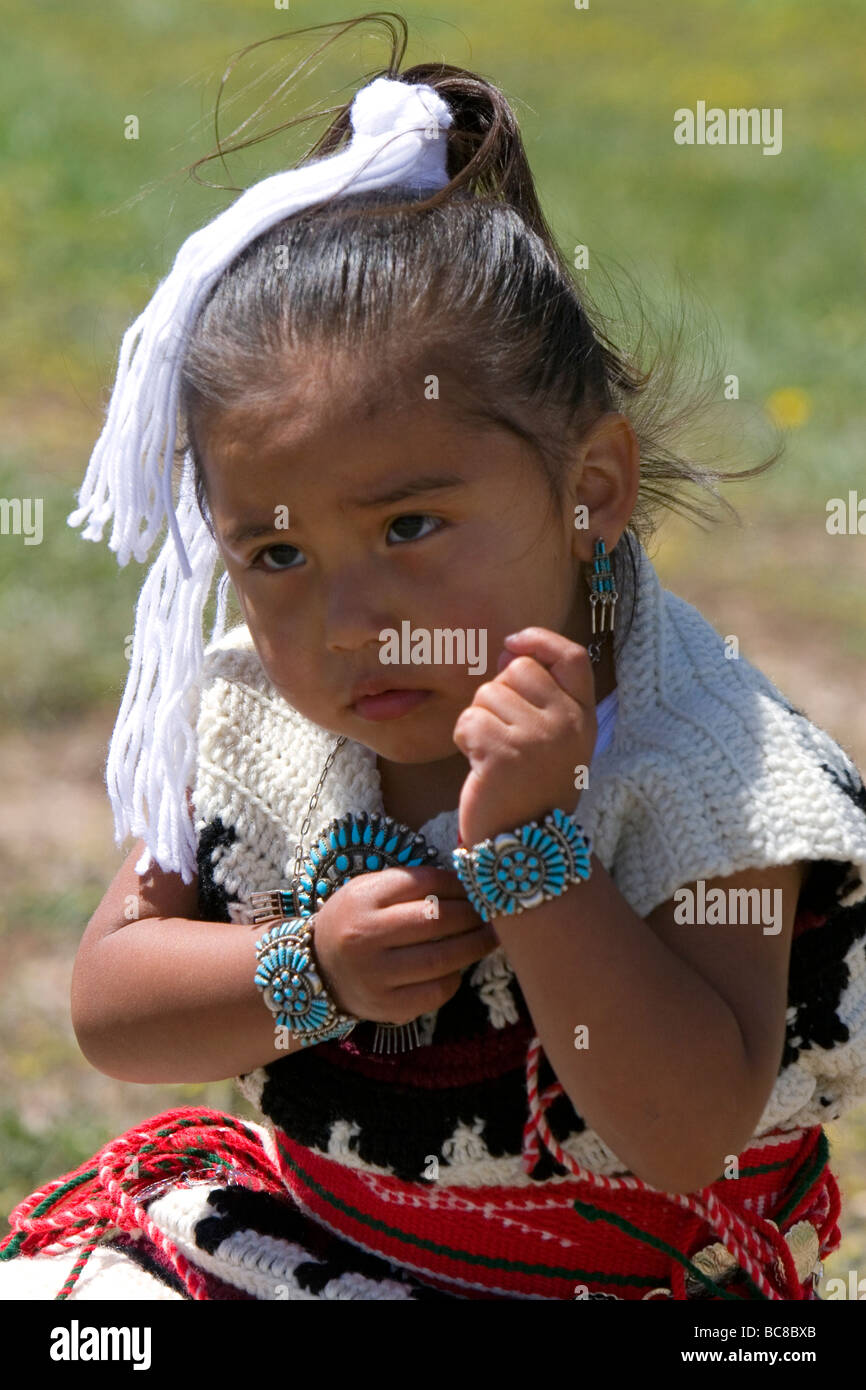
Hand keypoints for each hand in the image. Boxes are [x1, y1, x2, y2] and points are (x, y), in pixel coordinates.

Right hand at [311, 865, 497, 1023]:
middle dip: (473, 915)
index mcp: (363, 899)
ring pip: (440, 959)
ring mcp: (374, 975)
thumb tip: (469, 881)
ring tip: (488, 937)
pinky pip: (435, 992)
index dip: (458, 884)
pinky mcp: (385, 1006)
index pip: (423, 883)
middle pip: (436, 920)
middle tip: (492, 913)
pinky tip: (458, 967)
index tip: (477, 887)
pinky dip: (454, 978)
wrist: (317, 969)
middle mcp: (364, 936)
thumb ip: (413, 883)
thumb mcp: (370, 890)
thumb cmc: (356, 922)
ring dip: (473, 946)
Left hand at [452, 626, 596, 846]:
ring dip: (478, 720)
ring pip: (487, 694)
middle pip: (518, 670)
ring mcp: (538, 739)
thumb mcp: (553, 741)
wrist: (524, 847)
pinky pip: (469, 720)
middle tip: (500, 734)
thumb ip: (539, 696)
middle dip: (497, 694)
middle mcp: (568, 724)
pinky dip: (463, 739)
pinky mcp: (504, 754)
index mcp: (583, 718)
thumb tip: (510, 650)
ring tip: (491, 755)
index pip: (572, 658)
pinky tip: (478, 765)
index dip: (540, 640)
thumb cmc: (529, 789)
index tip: (513, 643)